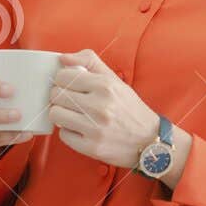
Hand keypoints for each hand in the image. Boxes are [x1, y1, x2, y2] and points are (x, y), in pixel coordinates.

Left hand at [48, 49, 159, 169]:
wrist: (149, 140)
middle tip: (70, 101)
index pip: (63, 76)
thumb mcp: (115, 80)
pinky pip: (63, 135)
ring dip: (61, 114)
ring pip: (55, 114)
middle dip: (59, 97)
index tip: (68, 85)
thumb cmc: (129, 108)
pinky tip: (80, 130)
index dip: (62, 80)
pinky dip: (69, 132)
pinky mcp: (92, 147)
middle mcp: (100, 106)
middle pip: (56, 95)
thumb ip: (90, 62)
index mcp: (105, 85)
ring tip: (73, 115)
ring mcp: (95, 128)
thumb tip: (63, 58)